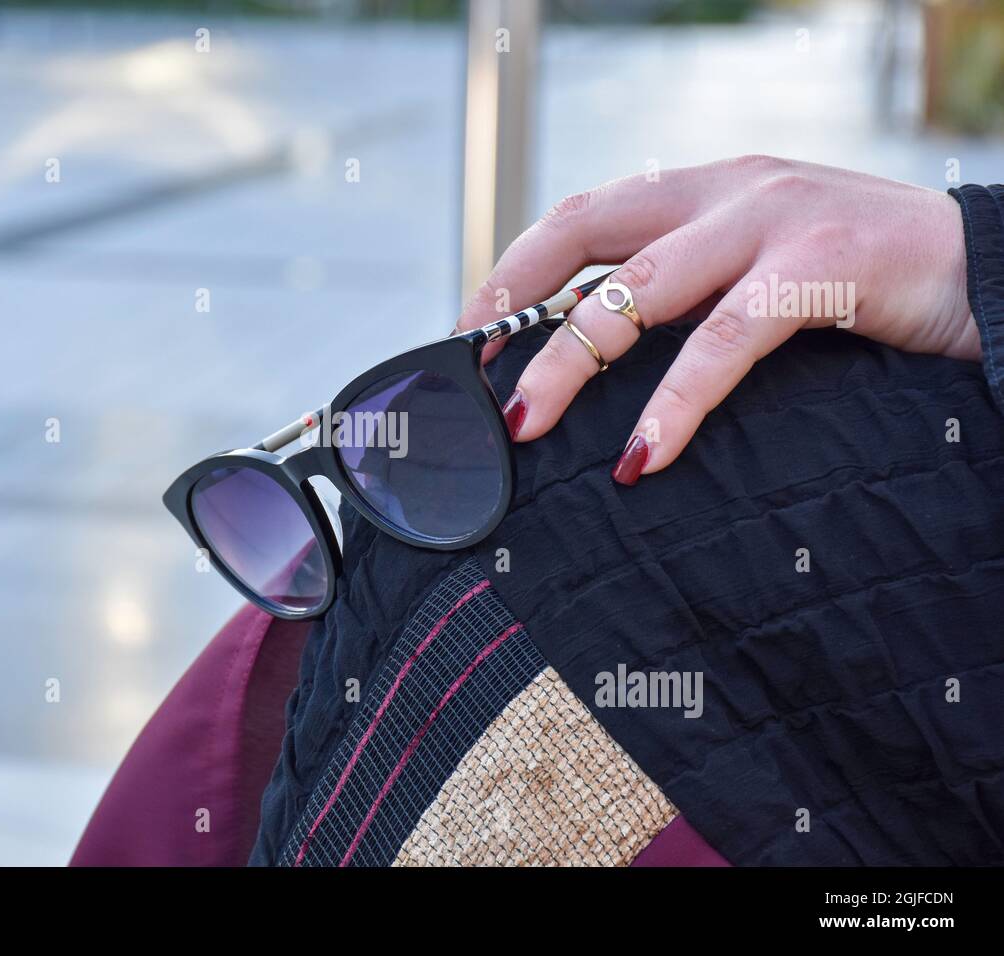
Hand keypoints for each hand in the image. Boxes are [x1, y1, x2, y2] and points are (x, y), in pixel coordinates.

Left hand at [454, 155, 977, 483]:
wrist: (996, 269)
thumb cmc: (871, 285)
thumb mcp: (762, 275)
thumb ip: (693, 296)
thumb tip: (602, 361)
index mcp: (705, 191)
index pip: (583, 217)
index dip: (515, 272)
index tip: (472, 337)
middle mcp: (728, 191)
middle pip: (587, 233)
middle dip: (515, 303)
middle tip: (477, 378)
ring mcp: (775, 221)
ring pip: (641, 289)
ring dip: (571, 360)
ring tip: (527, 424)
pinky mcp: (825, 266)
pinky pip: (726, 340)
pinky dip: (676, 403)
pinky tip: (644, 457)